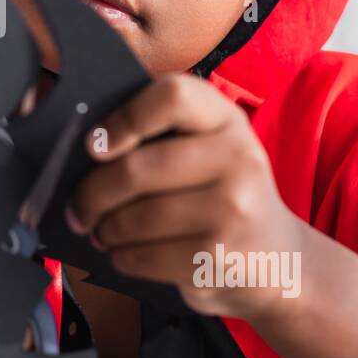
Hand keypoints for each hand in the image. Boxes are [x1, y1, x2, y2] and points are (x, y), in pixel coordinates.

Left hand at [66, 73, 308, 321]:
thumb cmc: (223, 197)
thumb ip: (163, 137)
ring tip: (102, 232)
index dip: (124, 118)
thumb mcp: (211, 150)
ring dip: (105, 230)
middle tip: (78, 210)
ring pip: (134, 218)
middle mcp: (238, 158)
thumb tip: (86, 151)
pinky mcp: (218, 257)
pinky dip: (122, 257)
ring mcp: (232, 209)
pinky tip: (125, 253)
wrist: (280, 261)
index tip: (94, 146)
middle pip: (137, 169)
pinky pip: (143, 255)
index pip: (172, 96)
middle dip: (92, 195)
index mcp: (227, 120)